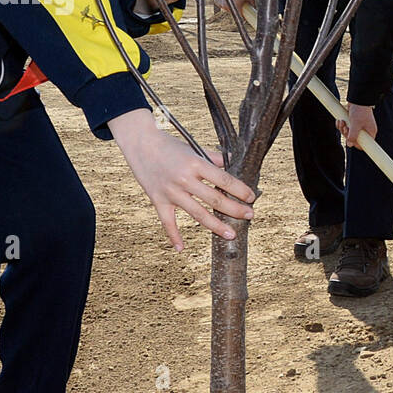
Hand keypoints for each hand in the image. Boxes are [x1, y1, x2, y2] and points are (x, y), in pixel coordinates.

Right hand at [108, 108, 255, 249]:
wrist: (141, 144)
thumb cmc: (170, 145)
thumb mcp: (194, 148)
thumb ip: (214, 158)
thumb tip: (234, 164)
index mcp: (196, 164)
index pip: (224, 180)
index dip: (240, 190)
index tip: (251, 197)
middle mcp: (184, 179)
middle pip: (215, 200)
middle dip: (235, 209)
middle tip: (250, 215)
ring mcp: (171, 192)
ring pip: (197, 214)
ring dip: (216, 225)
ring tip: (230, 234)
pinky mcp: (158, 200)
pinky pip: (167, 222)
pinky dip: (173, 236)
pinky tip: (181, 248)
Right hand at [214, 0, 255, 13]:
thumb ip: (253, 4)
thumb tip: (254, 10)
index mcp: (236, 7)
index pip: (241, 17)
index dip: (244, 16)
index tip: (246, 14)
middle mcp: (227, 7)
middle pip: (234, 13)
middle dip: (237, 8)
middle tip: (240, 1)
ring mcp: (221, 4)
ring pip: (227, 9)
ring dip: (231, 5)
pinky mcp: (216, 1)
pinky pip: (222, 4)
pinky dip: (225, 2)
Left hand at [337, 103, 376, 147]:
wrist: (357, 98)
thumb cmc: (360, 111)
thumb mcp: (356, 124)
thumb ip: (353, 136)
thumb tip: (349, 145)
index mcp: (370, 132)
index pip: (364, 144)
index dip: (356, 144)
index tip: (350, 141)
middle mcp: (365, 130)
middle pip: (354, 139)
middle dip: (347, 134)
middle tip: (345, 128)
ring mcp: (358, 126)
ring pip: (348, 133)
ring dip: (342, 129)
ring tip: (342, 122)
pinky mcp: (352, 122)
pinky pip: (346, 127)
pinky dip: (341, 125)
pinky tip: (340, 120)